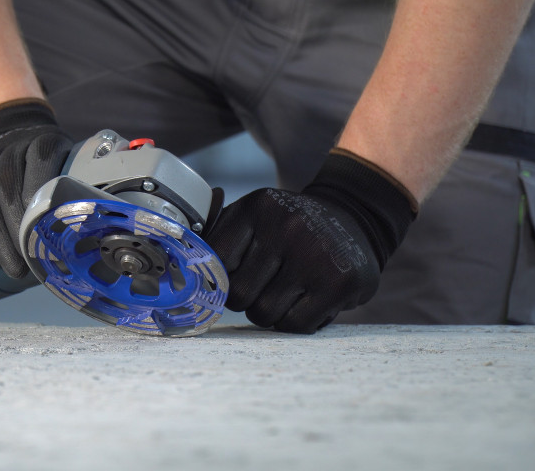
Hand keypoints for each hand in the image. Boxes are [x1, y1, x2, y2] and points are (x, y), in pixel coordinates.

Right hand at [0, 98, 72, 277]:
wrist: (6, 130)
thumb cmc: (48, 164)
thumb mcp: (67, 164)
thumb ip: (75, 192)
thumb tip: (88, 240)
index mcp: (42, 142)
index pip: (40, 165)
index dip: (40, 203)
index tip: (47, 237)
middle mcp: (7, 145)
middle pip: (6, 187)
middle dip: (17, 231)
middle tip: (31, 264)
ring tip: (12, 269)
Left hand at [206, 150, 416, 332]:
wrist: (355, 217)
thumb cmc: (291, 226)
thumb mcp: (255, 214)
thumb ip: (217, 235)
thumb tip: (179, 266)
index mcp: (256, 208)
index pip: (215, 262)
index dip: (220, 277)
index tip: (232, 277)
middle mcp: (285, 227)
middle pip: (238, 295)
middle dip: (246, 299)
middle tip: (265, 286)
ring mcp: (314, 255)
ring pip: (264, 314)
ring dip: (271, 312)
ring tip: (288, 290)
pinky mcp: (340, 283)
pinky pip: (297, 325)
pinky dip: (297, 321)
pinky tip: (308, 300)